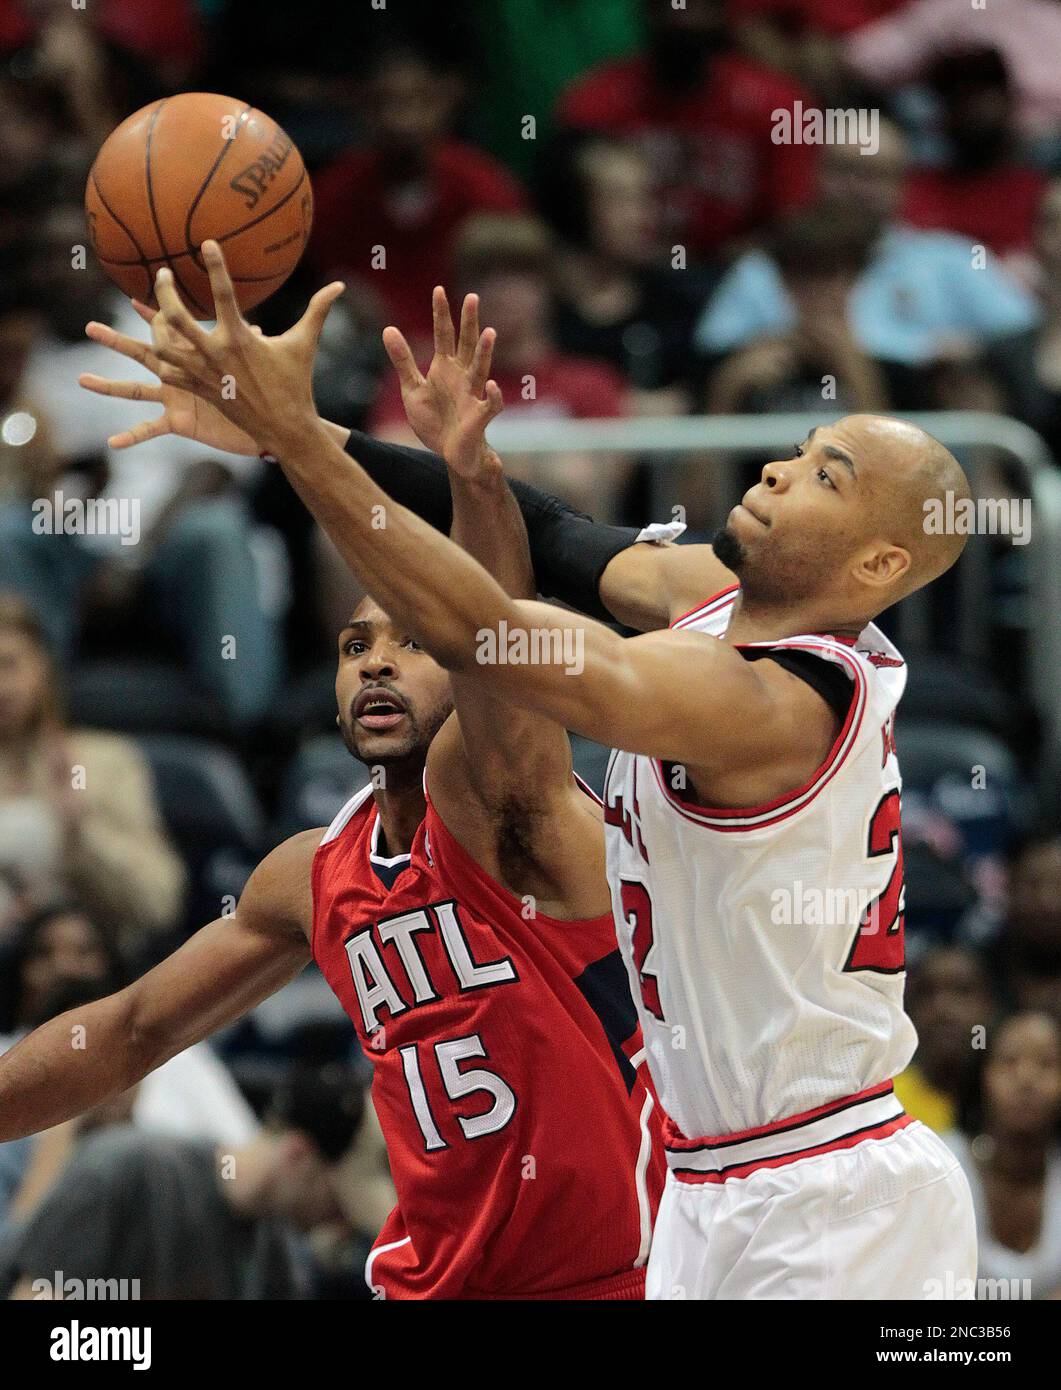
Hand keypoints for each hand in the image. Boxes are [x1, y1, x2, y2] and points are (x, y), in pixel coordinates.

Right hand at [80, 301, 260, 454]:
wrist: (268, 426)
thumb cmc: (265, 391)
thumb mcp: (254, 365)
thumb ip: (252, 344)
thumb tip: (259, 328)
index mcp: (194, 357)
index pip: (169, 330)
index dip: (154, 315)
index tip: (132, 299)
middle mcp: (179, 376)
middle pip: (141, 353)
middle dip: (116, 342)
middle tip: (88, 328)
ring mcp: (176, 399)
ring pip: (136, 390)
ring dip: (109, 386)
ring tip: (82, 380)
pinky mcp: (180, 422)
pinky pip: (151, 430)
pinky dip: (132, 436)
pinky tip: (112, 442)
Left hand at [145, 241, 344, 457]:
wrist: (286, 429)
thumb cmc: (296, 385)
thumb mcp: (305, 344)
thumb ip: (318, 311)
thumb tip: (340, 285)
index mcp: (241, 338)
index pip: (224, 293)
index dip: (215, 265)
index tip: (206, 243)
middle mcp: (217, 354)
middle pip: (177, 318)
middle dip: (165, 292)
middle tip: (163, 274)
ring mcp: (205, 374)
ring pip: (165, 347)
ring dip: (155, 327)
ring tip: (151, 311)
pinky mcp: (201, 391)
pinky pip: (170, 373)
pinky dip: (162, 360)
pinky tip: (161, 348)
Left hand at [382, 287, 503, 479]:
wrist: (450, 454)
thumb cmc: (435, 421)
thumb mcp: (412, 389)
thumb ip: (403, 360)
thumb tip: (388, 328)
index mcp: (445, 368)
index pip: (443, 335)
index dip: (441, 314)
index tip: (438, 290)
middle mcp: (462, 376)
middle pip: (466, 344)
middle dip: (469, 322)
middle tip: (472, 297)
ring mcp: (473, 395)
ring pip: (481, 369)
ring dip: (485, 352)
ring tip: (489, 333)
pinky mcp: (479, 416)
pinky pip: (490, 404)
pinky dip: (492, 395)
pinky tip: (491, 385)